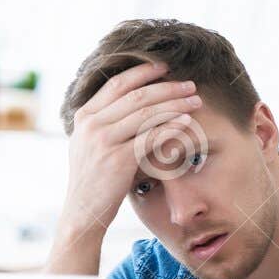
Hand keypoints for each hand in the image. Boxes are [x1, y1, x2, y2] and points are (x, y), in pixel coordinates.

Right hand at [60, 61, 204, 236]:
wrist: (83, 211)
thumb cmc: (95, 179)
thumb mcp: (91, 144)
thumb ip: (107, 122)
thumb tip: (134, 102)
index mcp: (84, 116)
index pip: (116, 84)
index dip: (143, 72)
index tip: (165, 67)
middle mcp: (92, 124)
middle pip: (136, 96)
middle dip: (167, 87)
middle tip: (191, 85)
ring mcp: (103, 141)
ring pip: (146, 114)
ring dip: (175, 105)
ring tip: (195, 101)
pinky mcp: (118, 159)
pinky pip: (151, 137)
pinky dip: (171, 127)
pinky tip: (186, 122)